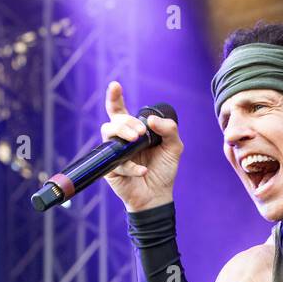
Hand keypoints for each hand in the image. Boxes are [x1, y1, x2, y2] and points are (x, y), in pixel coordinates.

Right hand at [101, 80, 182, 212]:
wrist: (158, 196)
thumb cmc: (163, 170)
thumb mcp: (174, 147)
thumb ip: (169, 130)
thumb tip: (151, 121)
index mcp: (132, 130)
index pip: (119, 110)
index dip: (114, 97)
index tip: (115, 85)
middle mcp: (120, 139)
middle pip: (114, 120)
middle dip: (126, 122)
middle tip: (141, 132)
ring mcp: (113, 153)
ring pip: (108, 135)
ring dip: (123, 133)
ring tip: (137, 141)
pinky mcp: (110, 169)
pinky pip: (117, 162)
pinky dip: (132, 166)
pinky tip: (143, 170)